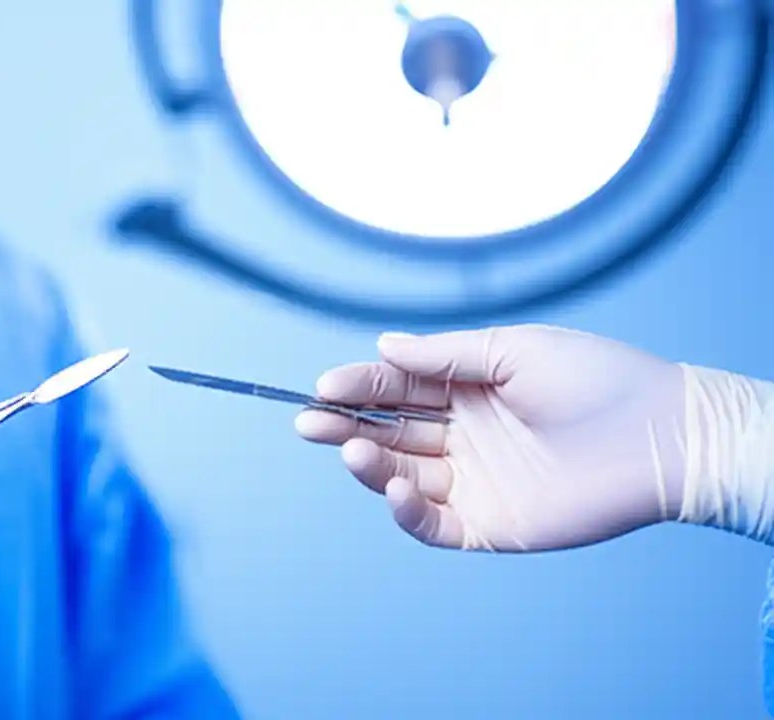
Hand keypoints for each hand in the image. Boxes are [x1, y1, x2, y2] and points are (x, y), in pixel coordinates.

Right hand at [297, 325, 685, 551]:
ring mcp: (474, 482)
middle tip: (310, 421)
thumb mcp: (514, 350)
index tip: (325, 385)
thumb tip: (382, 347)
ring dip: (371, 464)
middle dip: (346, 425)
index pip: (397, 387)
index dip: (359, 386)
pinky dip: (406, 511)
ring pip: (402, 475)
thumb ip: (445, 356)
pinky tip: (396, 488)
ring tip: (355, 450)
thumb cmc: (598, 380)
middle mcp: (464, 437)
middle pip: (388, 431)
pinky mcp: (489, 525)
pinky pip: (432, 524)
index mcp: (468, 390)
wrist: (663, 436)